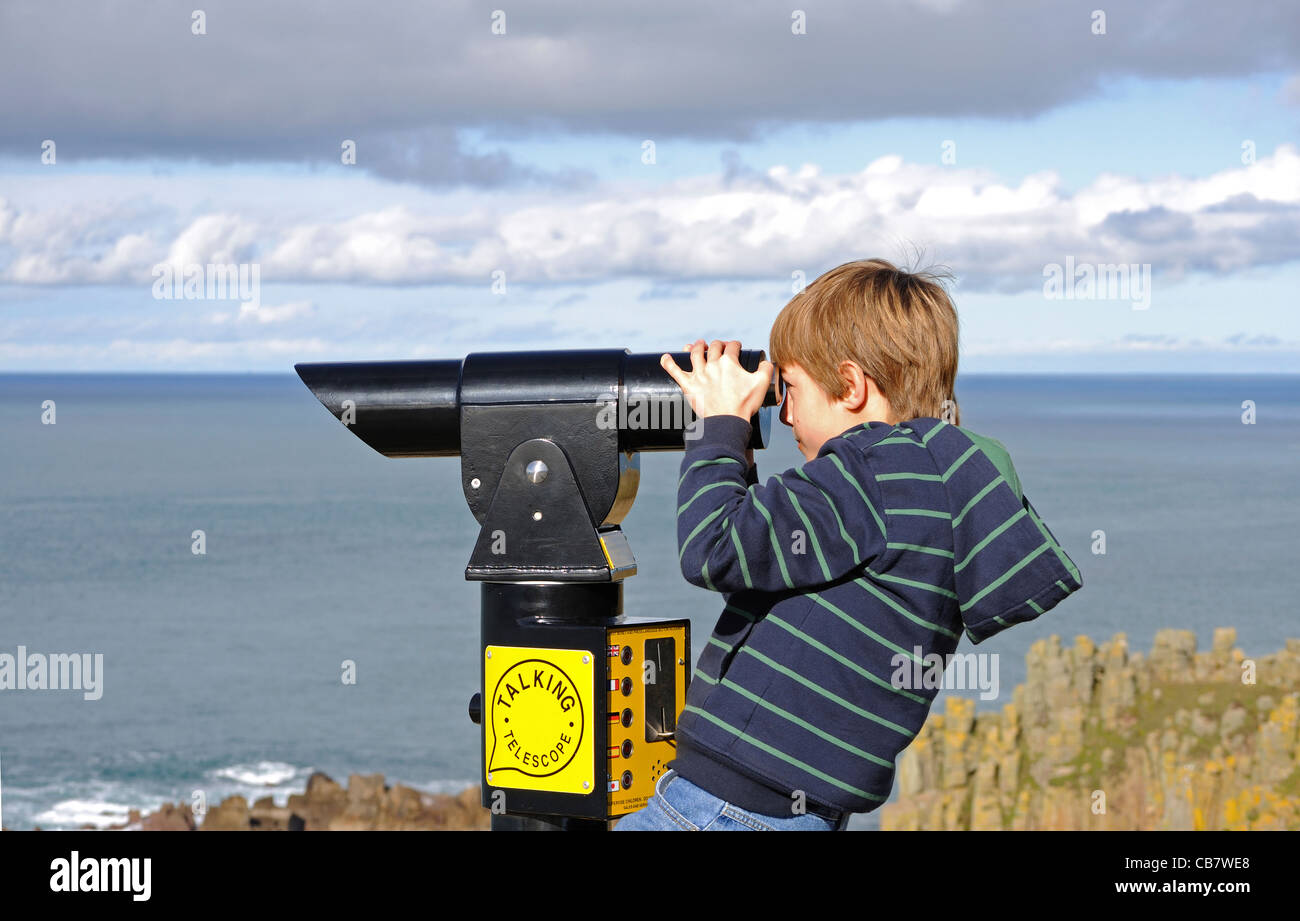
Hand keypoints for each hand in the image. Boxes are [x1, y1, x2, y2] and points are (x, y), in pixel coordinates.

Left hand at [660, 339, 774, 421]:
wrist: (727, 421)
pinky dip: (669, 363)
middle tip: (720, 347)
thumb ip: (766, 369)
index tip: (737, 347)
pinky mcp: (688, 385)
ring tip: (697, 345)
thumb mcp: (762, 384)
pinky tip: (665, 357)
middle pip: (713, 347)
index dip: (735, 345)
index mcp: (729, 362)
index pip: (732, 347)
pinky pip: (675, 371)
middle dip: (718, 344)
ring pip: (694, 354)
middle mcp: (712, 365)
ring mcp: (698, 374)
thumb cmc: (744, 404)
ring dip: (696, 347)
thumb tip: (766, 362)